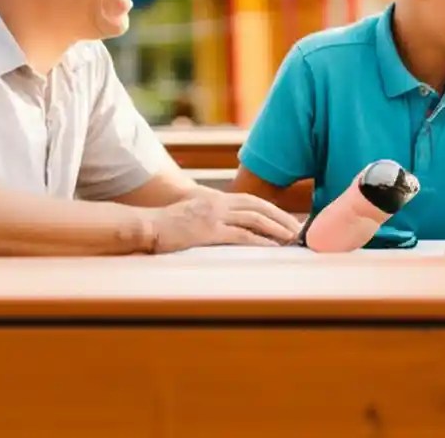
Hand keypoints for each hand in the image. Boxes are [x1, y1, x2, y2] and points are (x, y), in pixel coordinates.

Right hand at [150, 187, 302, 252]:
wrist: (146, 226)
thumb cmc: (167, 224)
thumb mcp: (194, 212)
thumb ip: (213, 214)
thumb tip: (231, 224)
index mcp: (216, 198)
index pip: (252, 200)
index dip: (272, 209)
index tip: (288, 219)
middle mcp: (218, 203)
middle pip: (259, 206)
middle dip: (281, 217)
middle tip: (298, 228)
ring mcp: (214, 216)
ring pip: (254, 219)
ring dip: (276, 228)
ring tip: (291, 237)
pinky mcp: (208, 231)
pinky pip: (241, 235)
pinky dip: (260, 240)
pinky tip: (272, 246)